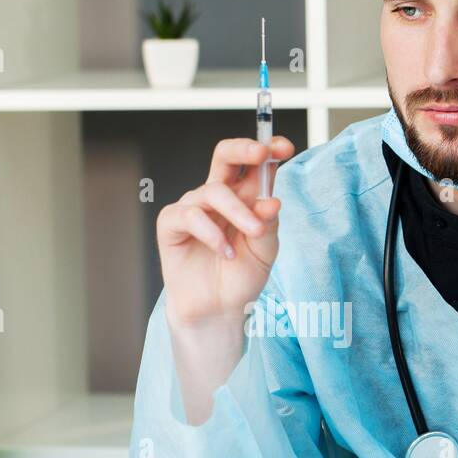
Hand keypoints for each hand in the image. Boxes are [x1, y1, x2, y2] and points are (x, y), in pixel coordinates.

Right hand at [156, 136, 295, 329]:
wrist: (217, 309)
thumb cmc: (241, 277)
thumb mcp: (265, 250)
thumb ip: (268, 223)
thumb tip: (271, 200)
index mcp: (244, 196)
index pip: (254, 164)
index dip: (268, 150)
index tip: (285, 148)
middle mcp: (218, 196)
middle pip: (224, 156)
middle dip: (244, 149)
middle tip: (262, 154)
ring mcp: (193, 207)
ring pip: (214, 191)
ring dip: (239, 211)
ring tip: (254, 235)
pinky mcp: (172, 224)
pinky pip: (191, 216)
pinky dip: (212, 234)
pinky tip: (226, 253)